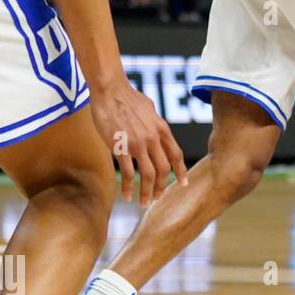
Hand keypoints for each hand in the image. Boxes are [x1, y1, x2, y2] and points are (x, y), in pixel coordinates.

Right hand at [89, 82, 187, 207]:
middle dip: (162, 187)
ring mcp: (138, 144)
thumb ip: (156, 124)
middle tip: (158, 198)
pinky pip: (128, 173)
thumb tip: (158, 132)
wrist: (111, 91)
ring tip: (144, 203)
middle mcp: (153, 138)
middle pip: (164, 169)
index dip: (181, 171)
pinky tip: (127, 196)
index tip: (183, 183)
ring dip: (147, 192)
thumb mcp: (150, 110)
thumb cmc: (128, 97)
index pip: (176, 155)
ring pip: (148, 175)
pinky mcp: (120, 148)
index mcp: (162, 129)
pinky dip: (129, 187)